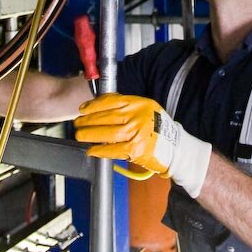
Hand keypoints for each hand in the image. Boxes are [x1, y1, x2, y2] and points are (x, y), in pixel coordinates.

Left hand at [74, 93, 211, 197]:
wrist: (175, 147)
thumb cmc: (157, 127)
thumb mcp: (145, 108)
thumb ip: (126, 106)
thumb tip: (100, 107)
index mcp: (139, 103)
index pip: (111, 101)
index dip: (94, 105)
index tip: (82, 109)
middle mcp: (137, 116)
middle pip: (106, 117)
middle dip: (88, 120)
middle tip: (77, 123)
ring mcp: (137, 133)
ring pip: (107, 132)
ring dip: (90, 134)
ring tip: (80, 135)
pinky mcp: (136, 149)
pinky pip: (113, 149)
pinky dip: (100, 150)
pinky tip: (91, 150)